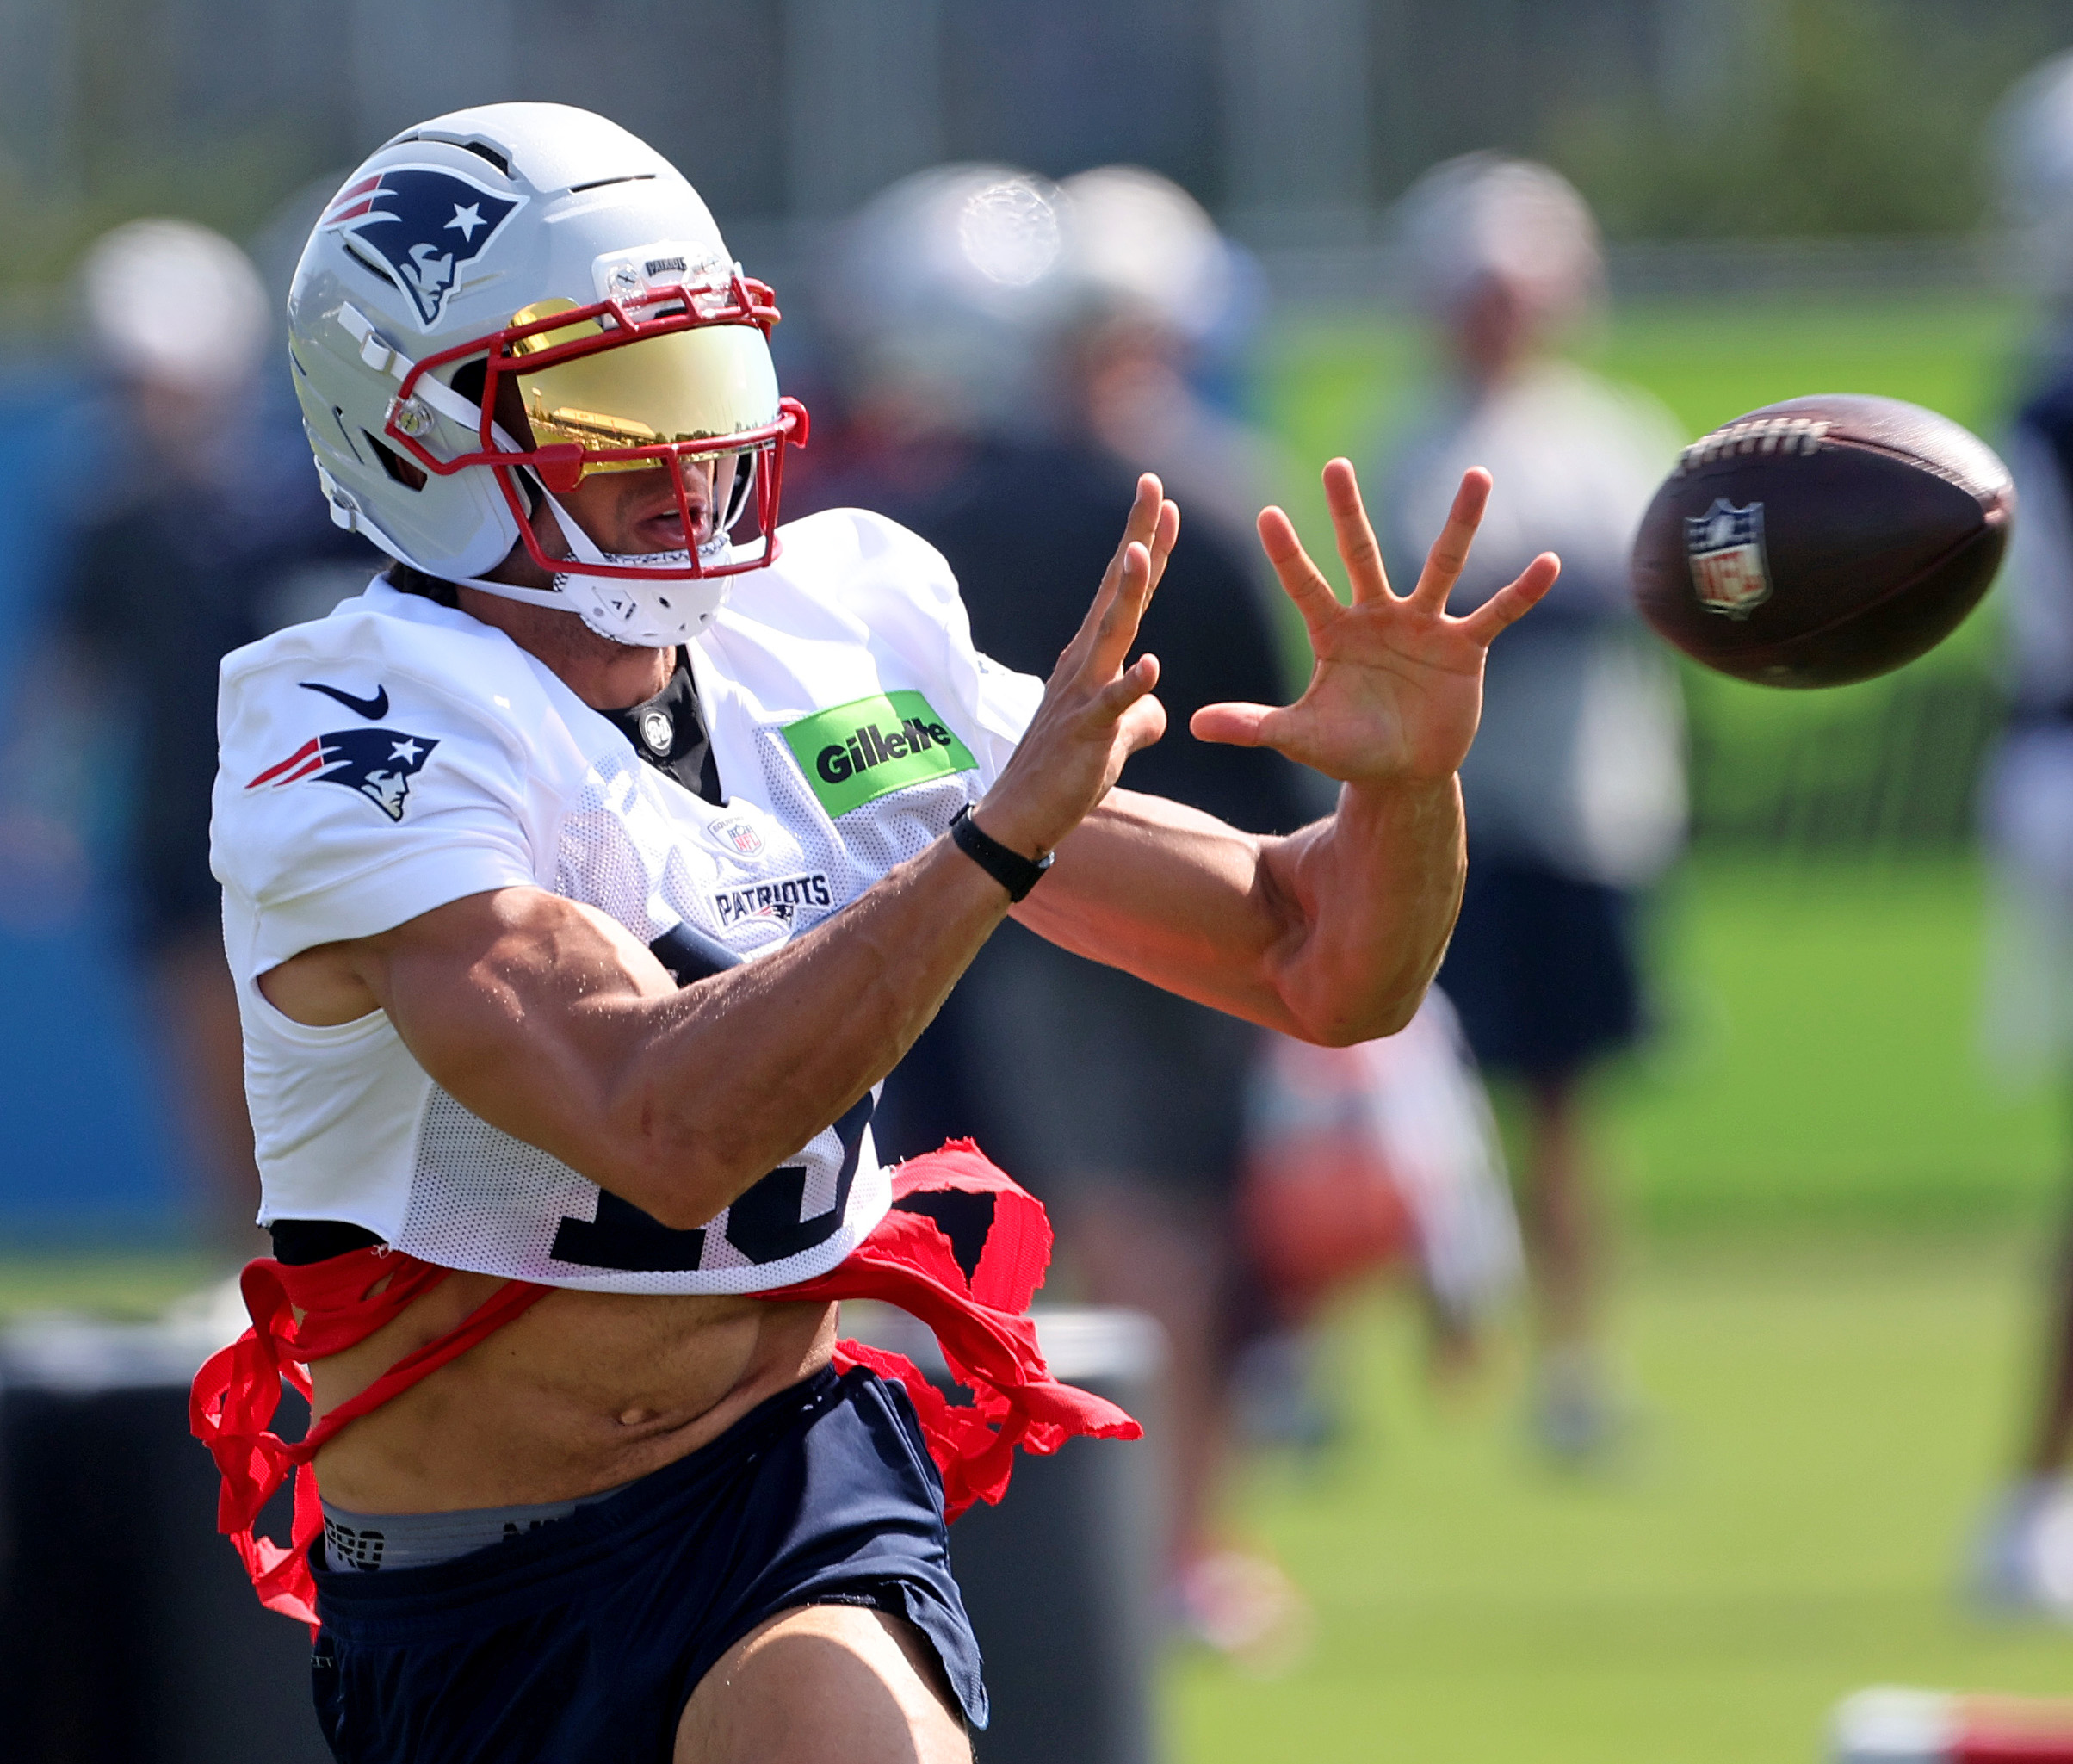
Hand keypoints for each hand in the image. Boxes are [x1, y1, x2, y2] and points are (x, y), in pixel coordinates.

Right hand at [975, 473, 1178, 855]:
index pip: (1125, 593)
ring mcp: (1082, 695)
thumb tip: (1156, 704)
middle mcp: (1084, 665)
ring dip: (1128, 593)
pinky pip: (1112, 706)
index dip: (1148, 548)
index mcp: (1093, 661)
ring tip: (1144, 550)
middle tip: (1152, 485)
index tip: (1166, 503)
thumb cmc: (1063, 778)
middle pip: (1118, 591)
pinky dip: (1132, 685)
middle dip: (1138, 537)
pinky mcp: (1084, 733)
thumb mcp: (1113, 739)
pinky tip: (1152, 665)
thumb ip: (1138, 713)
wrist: (1018, 819)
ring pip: (1111, 634)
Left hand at [1192, 459, 1557, 786]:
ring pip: (1442, 565)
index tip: (1266, 512)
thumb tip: (1193, 724)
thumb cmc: (1347, 749)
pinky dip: (1521, 592)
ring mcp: (1424, 626)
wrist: (1402, 774)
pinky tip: (1549, 563)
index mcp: (1335, 633)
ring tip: (1478, 475)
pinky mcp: (1464, 648)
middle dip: (1347, 513)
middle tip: (1334, 465)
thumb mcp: (1299, 735)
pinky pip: (1496, 614)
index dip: (1288, 554)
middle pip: (1363, 554)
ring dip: (1460, 522)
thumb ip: (1253, 725)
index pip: (1305, 586)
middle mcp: (1378, 616)